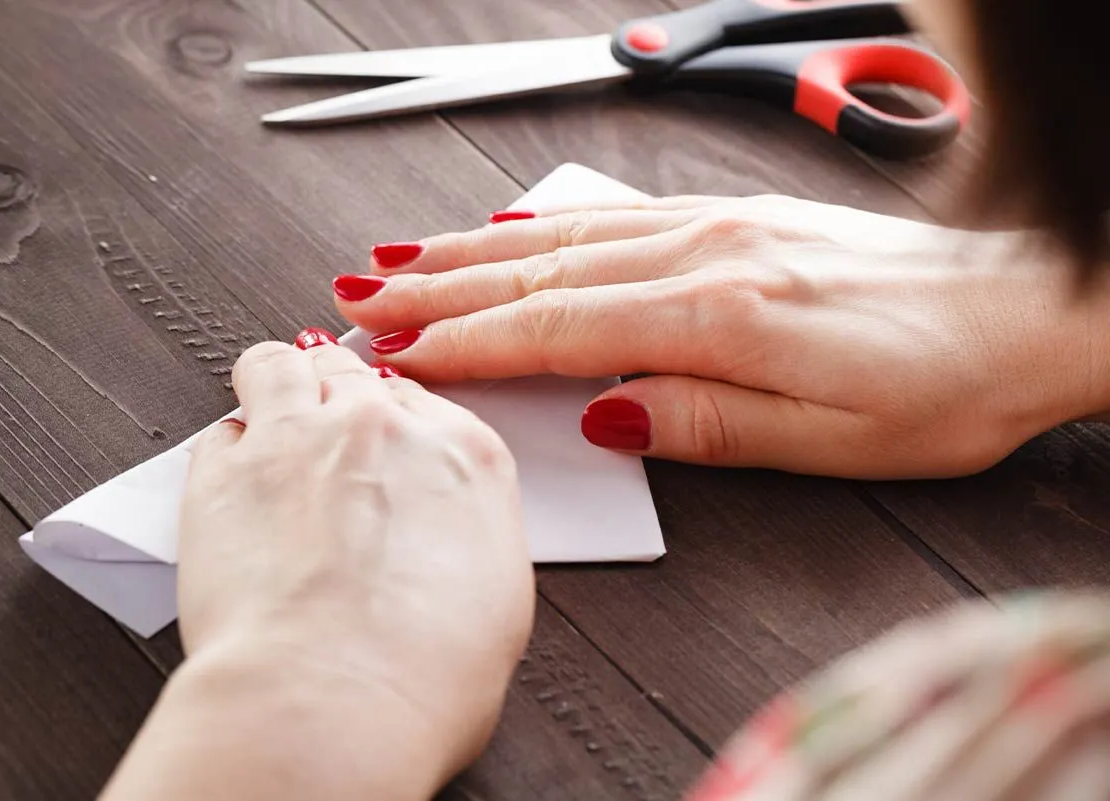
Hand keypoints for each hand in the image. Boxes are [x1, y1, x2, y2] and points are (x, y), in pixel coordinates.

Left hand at [102, 333, 533, 800]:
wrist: (333, 696)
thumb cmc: (423, 672)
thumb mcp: (498, 602)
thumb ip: (466, 537)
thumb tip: (443, 543)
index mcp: (463, 454)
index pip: (422, 401)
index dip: (396, 421)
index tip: (385, 443)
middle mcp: (380, 428)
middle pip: (351, 372)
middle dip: (336, 394)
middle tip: (329, 437)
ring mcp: (297, 438)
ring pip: (277, 365)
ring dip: (276, 385)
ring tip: (274, 421)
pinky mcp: (223, 472)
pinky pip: (218, 431)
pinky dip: (226, 452)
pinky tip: (236, 486)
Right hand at [335, 196, 1109, 478]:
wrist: (1019, 313)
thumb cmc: (938, 387)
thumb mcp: (828, 443)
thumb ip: (704, 422)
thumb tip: (604, 411)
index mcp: (721, 317)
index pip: (558, 329)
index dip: (467, 343)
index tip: (396, 354)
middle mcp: (706, 256)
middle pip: (541, 273)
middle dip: (438, 288)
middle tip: (360, 300)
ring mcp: (716, 227)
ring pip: (564, 237)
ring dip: (471, 250)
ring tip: (398, 259)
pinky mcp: (732, 219)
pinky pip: (612, 217)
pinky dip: (542, 225)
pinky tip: (504, 231)